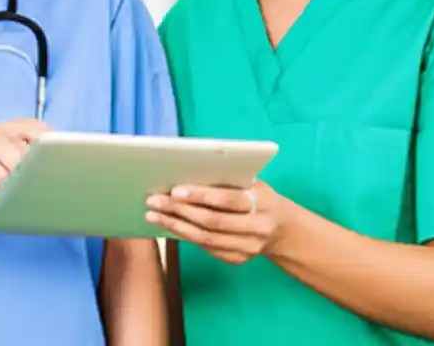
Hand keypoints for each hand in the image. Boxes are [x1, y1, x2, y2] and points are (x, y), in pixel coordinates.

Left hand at [144, 180, 288, 264]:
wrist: (281, 228)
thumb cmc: (257, 195)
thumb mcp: (250, 182)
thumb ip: (225, 180)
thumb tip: (184, 173)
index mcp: (262, 202)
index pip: (228, 200)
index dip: (201, 196)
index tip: (175, 190)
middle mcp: (257, 228)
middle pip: (212, 221)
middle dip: (179, 211)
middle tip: (153, 200)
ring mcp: (248, 248)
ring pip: (205, 239)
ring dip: (175, 226)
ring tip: (152, 214)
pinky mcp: (237, 259)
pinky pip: (206, 247)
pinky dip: (184, 235)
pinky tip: (167, 225)